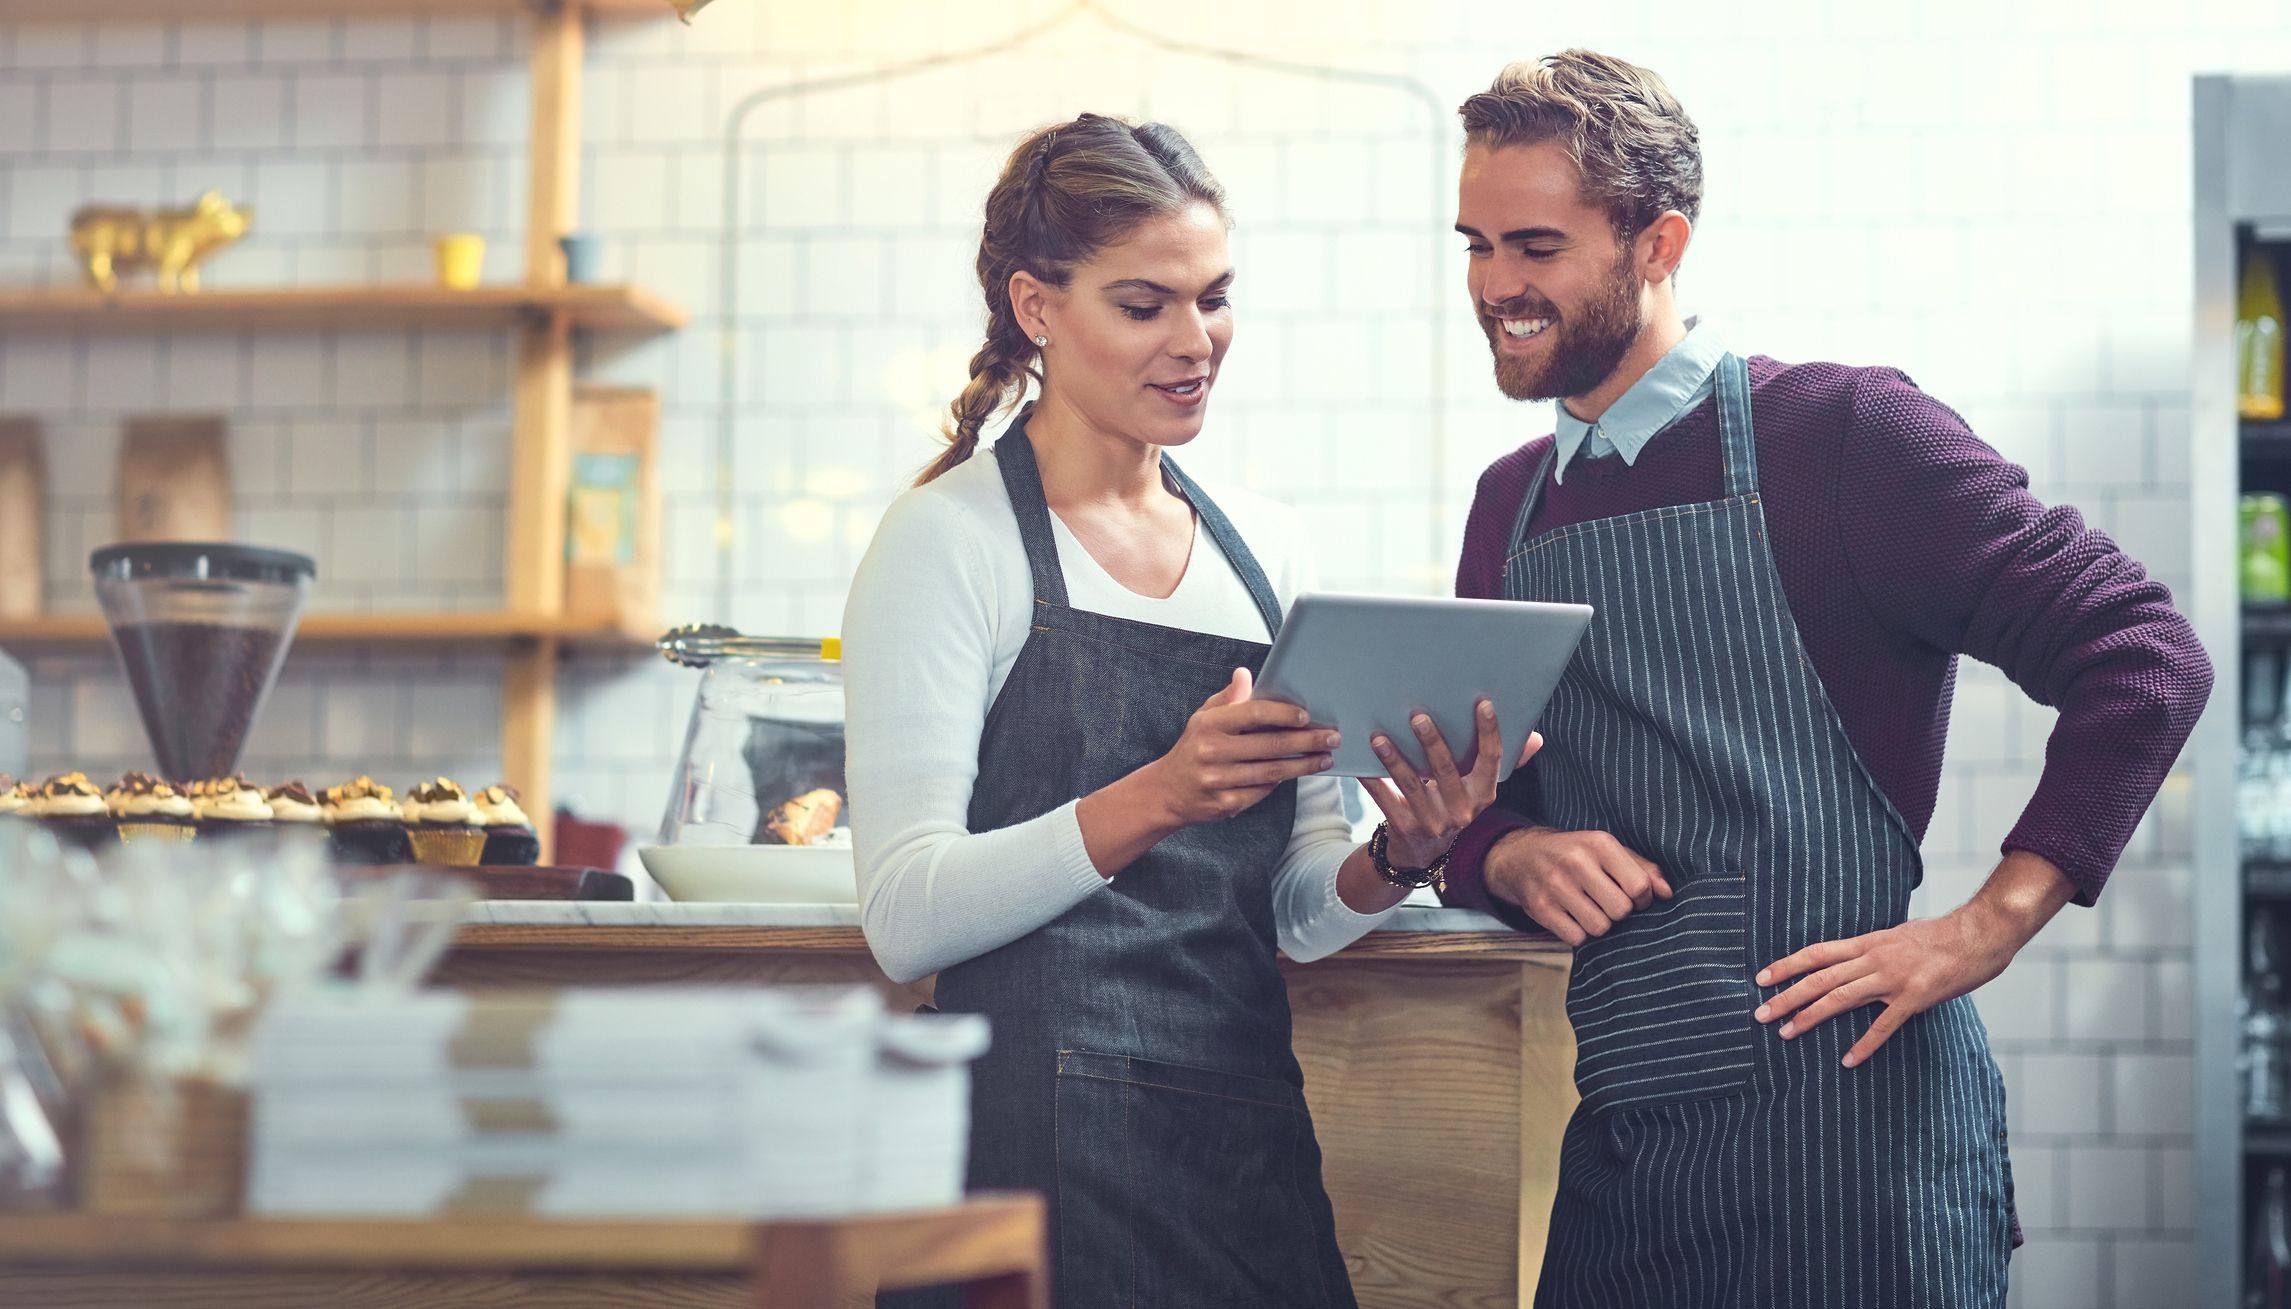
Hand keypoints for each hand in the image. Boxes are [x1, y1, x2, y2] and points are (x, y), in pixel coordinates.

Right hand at [1142, 667, 1336, 827]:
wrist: (1167, 791)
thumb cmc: (1193, 748)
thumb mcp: (1204, 717)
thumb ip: (1229, 698)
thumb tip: (1245, 674)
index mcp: (1210, 725)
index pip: (1253, 714)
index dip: (1283, 714)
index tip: (1307, 715)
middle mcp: (1212, 752)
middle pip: (1270, 746)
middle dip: (1306, 741)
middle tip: (1332, 737)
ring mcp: (1219, 780)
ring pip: (1272, 772)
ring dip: (1304, 765)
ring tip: (1325, 758)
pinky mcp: (1226, 804)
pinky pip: (1263, 792)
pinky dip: (1283, 782)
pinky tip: (1299, 773)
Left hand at [1362, 699, 1539, 869]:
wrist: (1421, 852)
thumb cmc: (1451, 805)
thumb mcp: (1477, 790)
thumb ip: (1504, 762)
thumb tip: (1536, 738)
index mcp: (1483, 795)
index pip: (1491, 760)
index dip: (1489, 732)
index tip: (1483, 704)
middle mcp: (1462, 811)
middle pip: (1446, 770)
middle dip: (1432, 742)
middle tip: (1418, 716)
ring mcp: (1432, 822)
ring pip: (1412, 784)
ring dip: (1395, 759)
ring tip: (1379, 737)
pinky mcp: (1405, 828)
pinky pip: (1385, 799)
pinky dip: (1372, 781)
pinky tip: (1361, 762)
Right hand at [1484, 827, 1671, 945]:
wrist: (1520, 856)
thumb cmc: (1575, 854)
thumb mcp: (1607, 850)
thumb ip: (1642, 869)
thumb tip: (1667, 894)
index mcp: (1599, 843)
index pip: (1639, 885)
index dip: (1643, 899)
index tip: (1633, 896)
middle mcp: (1576, 862)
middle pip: (1621, 910)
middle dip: (1620, 912)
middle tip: (1608, 902)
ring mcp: (1555, 886)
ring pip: (1600, 927)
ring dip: (1600, 924)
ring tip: (1590, 909)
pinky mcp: (1540, 908)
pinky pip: (1577, 938)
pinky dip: (1579, 933)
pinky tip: (1572, 917)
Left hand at [1754, 852, 2073, 1067]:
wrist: (1981, 932)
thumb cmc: (1941, 937)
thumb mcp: (1898, 937)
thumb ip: (1873, 952)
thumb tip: (1851, 964)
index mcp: (1867, 942)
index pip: (1816, 954)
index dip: (1786, 965)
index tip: (1760, 978)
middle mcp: (1874, 958)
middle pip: (1819, 978)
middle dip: (1786, 995)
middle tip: (1759, 1014)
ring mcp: (1894, 977)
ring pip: (1841, 998)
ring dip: (1810, 1016)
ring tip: (1786, 1033)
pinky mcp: (1916, 997)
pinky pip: (1884, 1024)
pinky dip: (1864, 1043)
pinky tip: (1848, 1060)